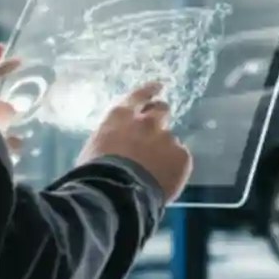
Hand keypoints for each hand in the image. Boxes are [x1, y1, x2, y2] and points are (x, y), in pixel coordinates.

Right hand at [77, 82, 193, 201]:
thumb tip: (119, 143)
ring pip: (169, 140)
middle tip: (159, 128)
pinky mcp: (182, 156)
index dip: (150, 90)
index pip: (139, 95)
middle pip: (161, 110)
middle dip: (161, 116)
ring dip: (164, 150)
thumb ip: (114, 137)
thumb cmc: (96, 173)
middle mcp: (147, 122)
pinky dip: (174, 167)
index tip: (159, 86)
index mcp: (121, 117)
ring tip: (154, 170)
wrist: (117, 193)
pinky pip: (180, 159)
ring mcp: (166, 138)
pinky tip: (163, 180)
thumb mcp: (96, 147)